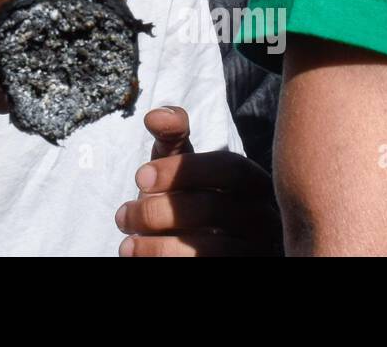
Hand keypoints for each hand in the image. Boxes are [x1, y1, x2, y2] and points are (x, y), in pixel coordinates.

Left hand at [115, 106, 280, 255]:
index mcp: (254, 184)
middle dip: (160, 210)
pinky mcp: (243, 270)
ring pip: (212, 249)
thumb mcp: (177, 165)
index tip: (139, 177)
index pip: (231, 167)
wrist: (185, 249)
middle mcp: (264, 219)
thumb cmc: (182, 199)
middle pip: (216, 209)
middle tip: (122, 216)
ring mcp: (256, 251)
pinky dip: (167, 263)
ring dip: (160, 246)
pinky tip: (140, 259)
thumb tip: (156, 116)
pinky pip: (207, 269)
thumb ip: (171, 134)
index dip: (183, 169)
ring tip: (125, 246)